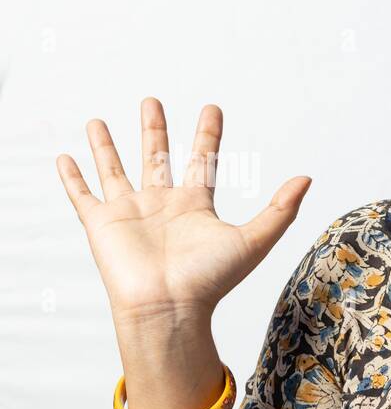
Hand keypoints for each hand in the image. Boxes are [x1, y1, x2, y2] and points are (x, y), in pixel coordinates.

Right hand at [58, 98, 311, 323]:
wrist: (169, 307)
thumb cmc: (210, 280)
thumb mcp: (254, 240)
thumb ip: (280, 210)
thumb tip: (307, 179)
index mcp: (195, 206)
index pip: (202, 159)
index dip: (207, 134)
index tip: (212, 108)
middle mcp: (161, 205)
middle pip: (156, 157)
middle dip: (154, 129)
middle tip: (151, 101)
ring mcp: (130, 213)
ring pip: (115, 170)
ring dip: (106, 147)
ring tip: (98, 121)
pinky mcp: (101, 224)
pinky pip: (82, 195)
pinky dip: (72, 177)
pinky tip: (65, 158)